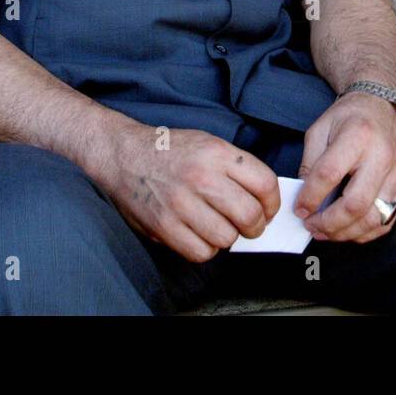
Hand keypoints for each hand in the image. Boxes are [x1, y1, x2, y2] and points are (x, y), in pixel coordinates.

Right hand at [101, 125, 280, 263]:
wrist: (122, 155)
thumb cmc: (170, 151)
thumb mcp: (208, 143)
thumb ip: (236, 167)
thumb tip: (264, 199)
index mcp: (217, 153)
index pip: (265, 184)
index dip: (273, 203)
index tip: (268, 210)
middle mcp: (201, 177)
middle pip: (250, 215)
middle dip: (256, 226)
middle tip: (250, 225)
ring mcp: (180, 203)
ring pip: (226, 238)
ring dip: (228, 237)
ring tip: (219, 226)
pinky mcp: (163, 226)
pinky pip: (200, 252)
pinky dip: (206, 249)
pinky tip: (201, 235)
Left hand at [295, 91, 395, 243]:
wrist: (380, 107)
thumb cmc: (347, 118)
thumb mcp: (320, 129)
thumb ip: (310, 164)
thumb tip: (304, 201)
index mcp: (358, 135)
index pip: (330, 174)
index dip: (310, 197)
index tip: (299, 209)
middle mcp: (381, 156)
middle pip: (355, 203)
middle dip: (328, 223)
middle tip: (310, 225)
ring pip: (372, 218)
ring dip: (345, 233)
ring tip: (325, 232)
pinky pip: (386, 221)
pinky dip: (364, 233)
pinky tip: (347, 230)